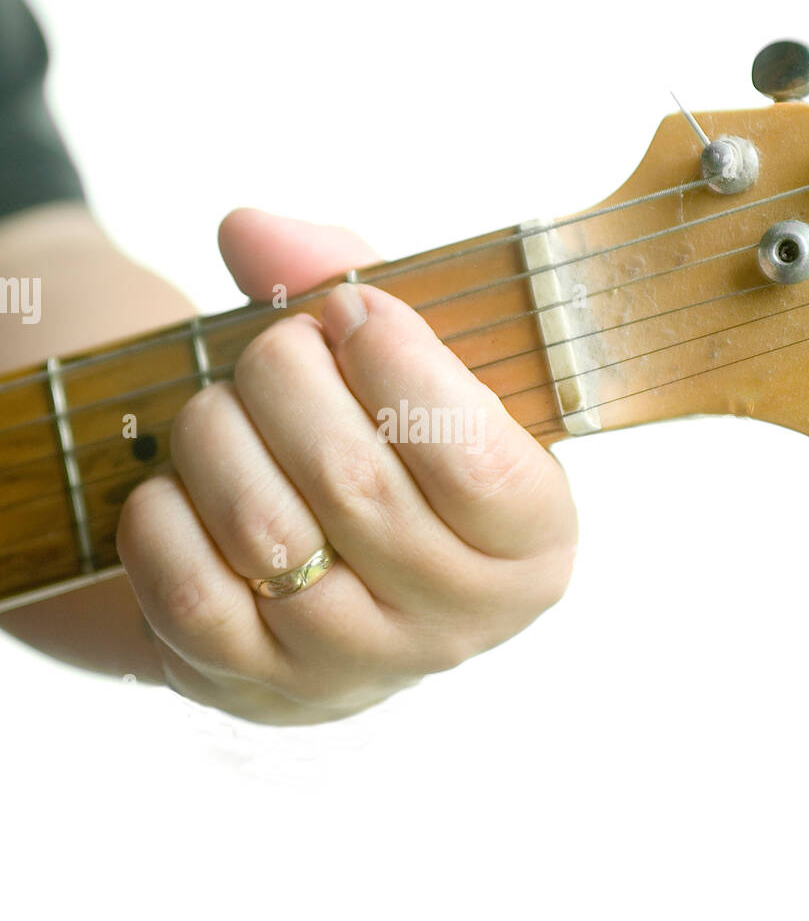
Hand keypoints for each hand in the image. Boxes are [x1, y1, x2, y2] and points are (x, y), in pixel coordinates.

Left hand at [117, 210, 577, 723]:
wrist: (322, 578)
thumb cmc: (383, 449)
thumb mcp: (403, 364)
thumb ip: (349, 274)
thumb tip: (251, 233)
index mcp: (531, 544)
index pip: (478, 464)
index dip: (400, 365)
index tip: (353, 310)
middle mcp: (454, 623)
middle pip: (353, 482)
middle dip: (288, 377)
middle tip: (276, 347)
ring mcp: (350, 666)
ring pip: (263, 531)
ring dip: (218, 434)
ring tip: (224, 409)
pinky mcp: (251, 686)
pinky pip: (187, 587)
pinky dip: (164, 513)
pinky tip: (181, 484)